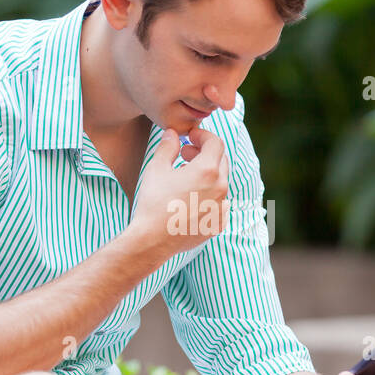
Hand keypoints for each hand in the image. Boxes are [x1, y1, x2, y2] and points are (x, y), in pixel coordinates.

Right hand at [129, 126, 230, 260]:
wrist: (152, 240)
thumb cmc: (153, 202)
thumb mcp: (157, 168)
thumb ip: (168, 146)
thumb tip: (172, 134)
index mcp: (208, 170)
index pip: (216, 143)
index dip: (203, 135)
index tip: (190, 138)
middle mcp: (221, 188)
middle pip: (221, 160)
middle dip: (205, 153)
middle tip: (185, 155)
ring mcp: (222, 207)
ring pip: (221, 182)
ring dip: (207, 174)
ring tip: (184, 177)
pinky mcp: (219, 223)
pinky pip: (220, 203)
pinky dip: (209, 195)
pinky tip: (190, 199)